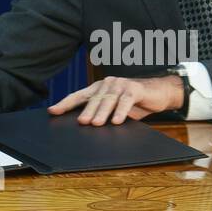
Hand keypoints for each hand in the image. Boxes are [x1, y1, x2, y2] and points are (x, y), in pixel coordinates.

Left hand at [48, 74, 184, 124]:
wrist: (159, 93)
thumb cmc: (134, 102)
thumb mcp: (115, 110)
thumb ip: (102, 114)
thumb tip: (86, 127)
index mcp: (98, 88)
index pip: (79, 96)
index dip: (65, 104)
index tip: (52, 111)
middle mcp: (107, 84)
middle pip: (93, 99)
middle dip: (86, 111)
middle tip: (81, 123)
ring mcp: (120, 84)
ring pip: (108, 99)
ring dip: (101, 112)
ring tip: (96, 124)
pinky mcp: (134, 88)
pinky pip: (125, 101)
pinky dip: (121, 111)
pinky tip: (116, 120)